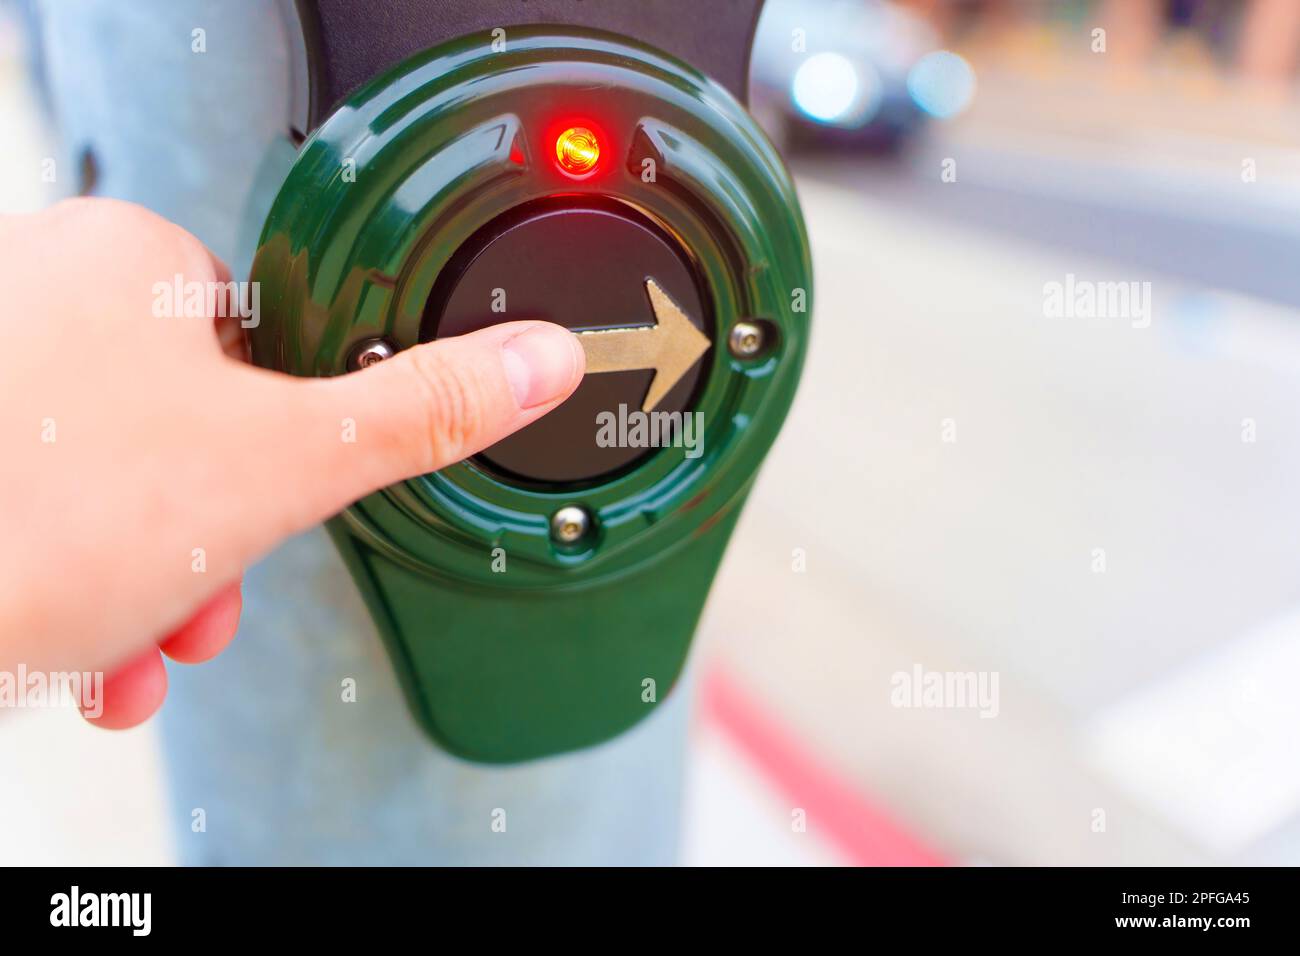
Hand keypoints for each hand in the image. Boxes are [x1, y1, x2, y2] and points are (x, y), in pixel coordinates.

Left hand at [0, 198, 583, 727]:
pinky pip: (36, 510)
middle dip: (206, 544)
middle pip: (181, 430)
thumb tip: (535, 360)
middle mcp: (35, 292)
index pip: (258, 347)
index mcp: (127, 259)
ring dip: (143, 588)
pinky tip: (71, 651)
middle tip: (202, 592)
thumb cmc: (35, 523)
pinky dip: (68, 590)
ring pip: (106, 485)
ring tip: (130, 648)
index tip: (265, 502)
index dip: (280, 448)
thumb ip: (420, 411)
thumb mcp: (279, 467)